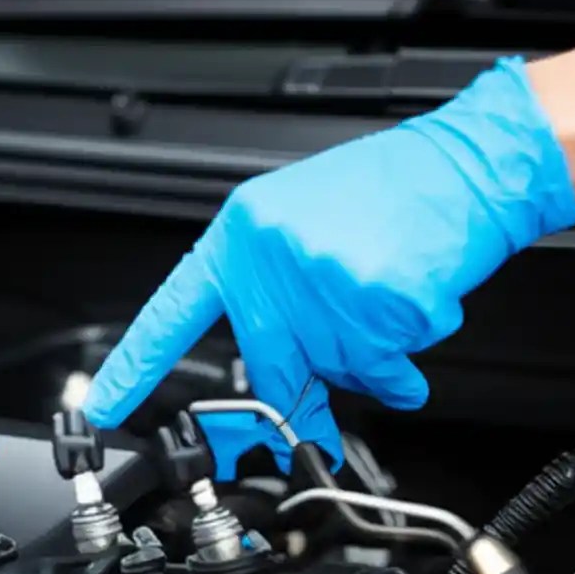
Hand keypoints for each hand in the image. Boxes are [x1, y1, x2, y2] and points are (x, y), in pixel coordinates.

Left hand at [83, 57, 574, 478]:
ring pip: (336, 368)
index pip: (173, 310)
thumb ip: (272, 291)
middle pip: (269, 361)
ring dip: (371, 358)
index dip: (135, 364)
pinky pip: (387, 367)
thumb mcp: (300, 220)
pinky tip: (414, 305)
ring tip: (390, 300)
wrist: (469, 161)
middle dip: (298, 393)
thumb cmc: (390, 187)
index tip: (105, 405)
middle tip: (316, 412)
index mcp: (242, 233)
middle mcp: (273, 257)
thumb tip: (275, 368)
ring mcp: (323, 280)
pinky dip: (407, 354)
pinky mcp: (377, 301)